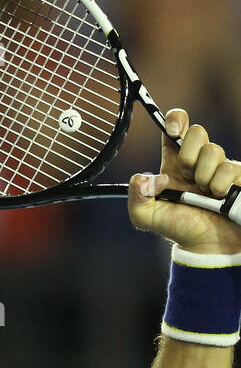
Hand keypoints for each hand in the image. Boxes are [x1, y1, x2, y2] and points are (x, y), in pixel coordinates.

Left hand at [128, 108, 240, 254]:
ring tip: (204, 194)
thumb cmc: (179, 229)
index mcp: (175, 162)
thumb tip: (144, 177)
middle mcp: (198, 160)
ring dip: (204, 175)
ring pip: (213, 150)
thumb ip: (136, 195)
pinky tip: (218, 198)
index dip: (176, 120)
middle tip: (187, 176)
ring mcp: (219, 166)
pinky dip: (221, 185)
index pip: (176, 126)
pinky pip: (230, 168)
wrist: (208, 246)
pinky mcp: (237, 175)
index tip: (174, 131)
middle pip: (197, 132)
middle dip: (189, 153)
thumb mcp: (146, 216)